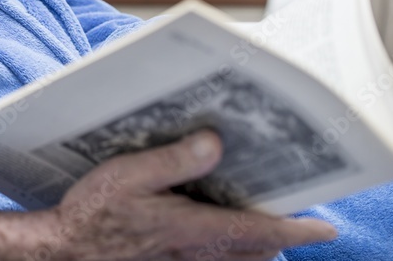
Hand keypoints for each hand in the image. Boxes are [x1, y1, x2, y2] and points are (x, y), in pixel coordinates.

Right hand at [0, 130, 337, 259]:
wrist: (65, 252)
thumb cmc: (93, 214)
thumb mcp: (129, 176)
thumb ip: (175, 160)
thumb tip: (216, 143)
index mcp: (193, 229)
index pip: (260, 231)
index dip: (297, 230)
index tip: (326, 227)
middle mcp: (196, 253)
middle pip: (257, 253)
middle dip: (281, 239)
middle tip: (298, 220)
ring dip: (258, 248)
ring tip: (265, 228)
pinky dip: (231, 255)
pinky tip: (215, 236)